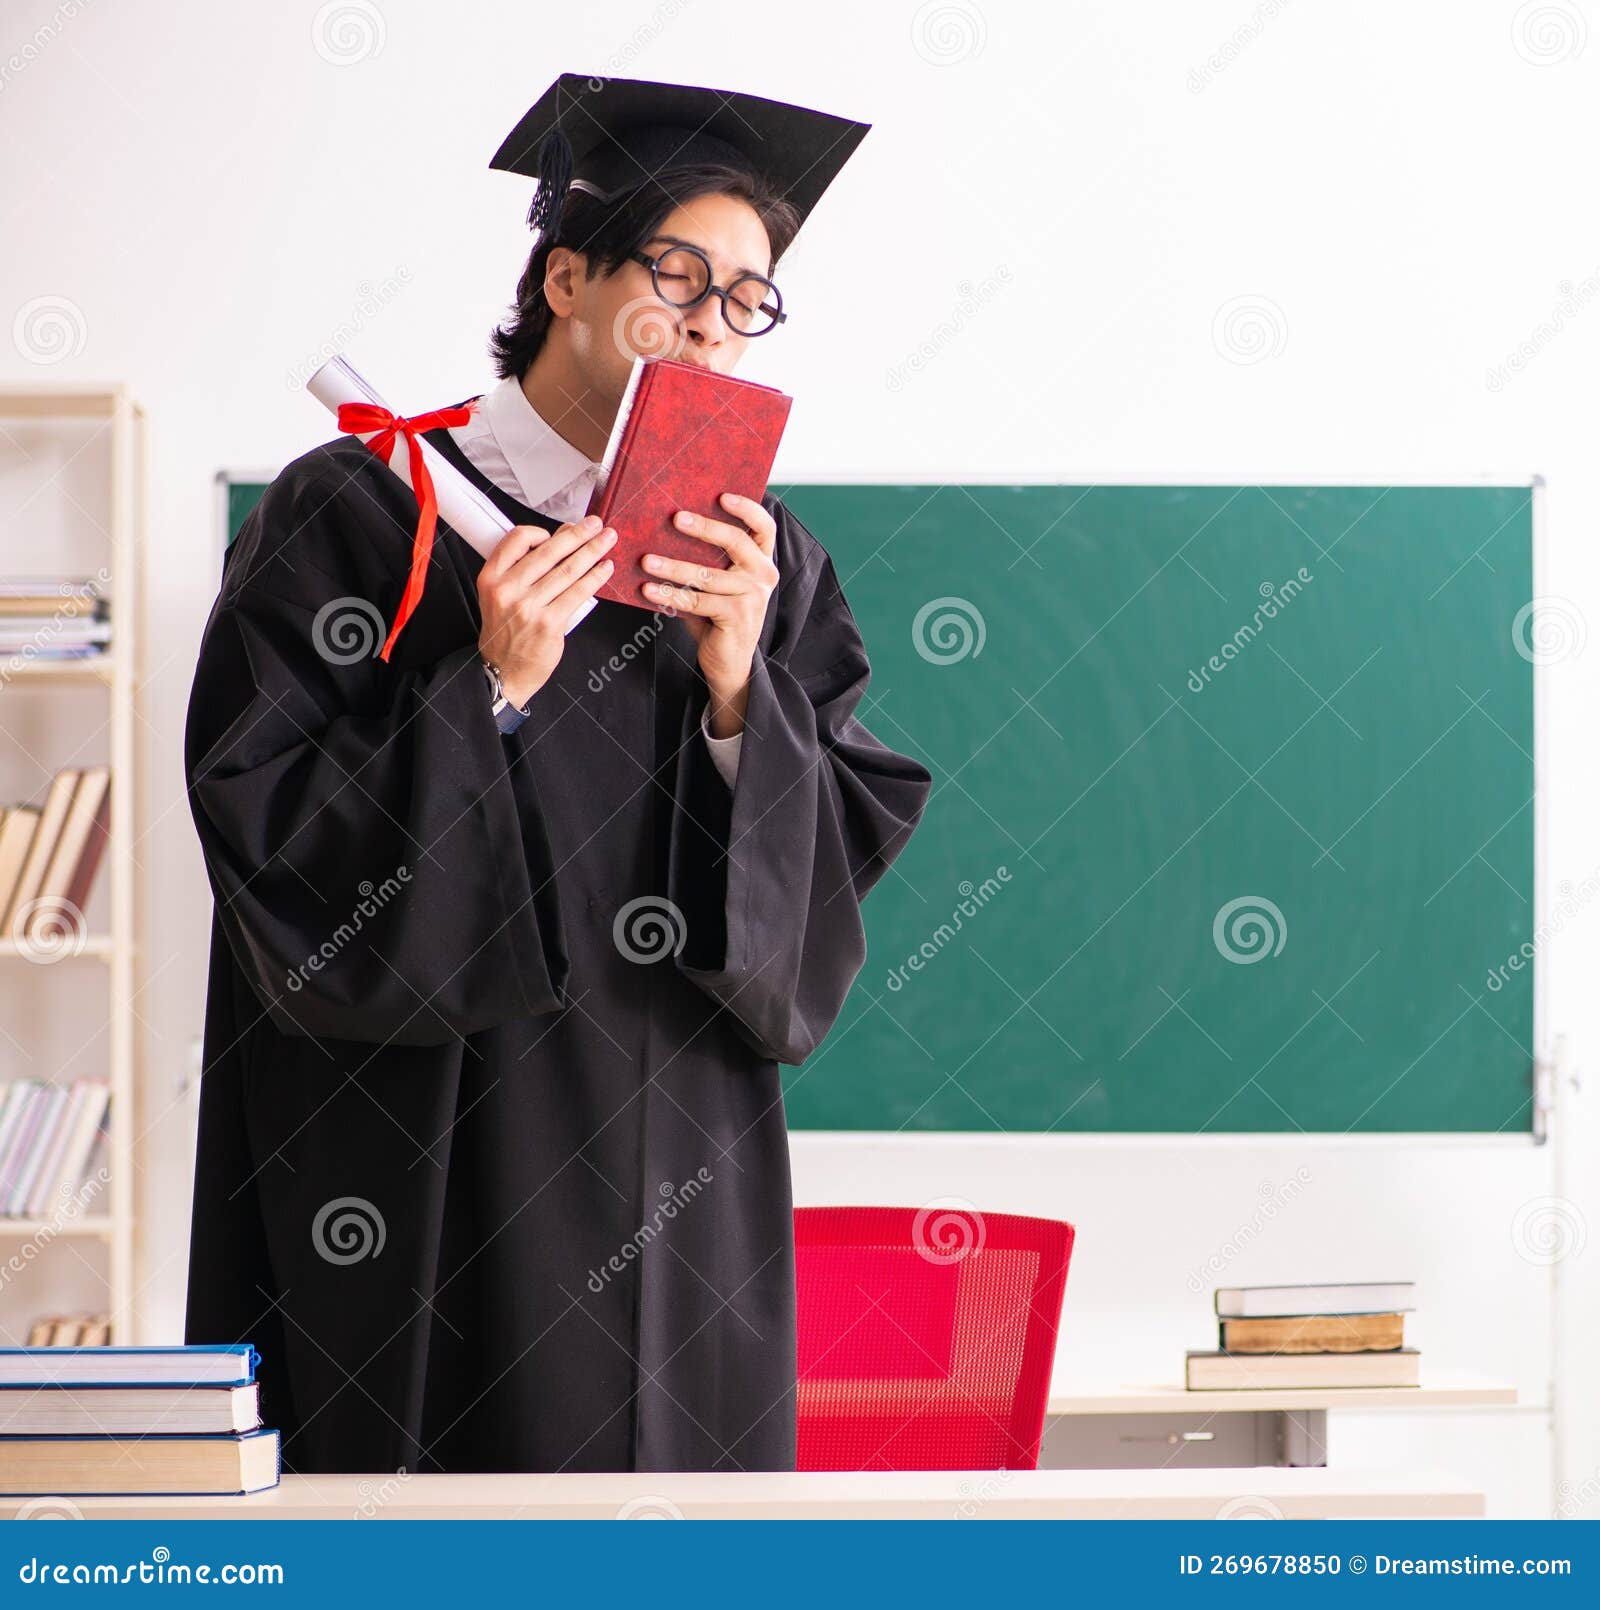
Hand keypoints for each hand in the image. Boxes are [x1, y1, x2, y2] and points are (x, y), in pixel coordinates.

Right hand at [477, 515, 615, 707]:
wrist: (503, 670)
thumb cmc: (506, 631)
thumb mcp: (500, 594)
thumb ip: (524, 568)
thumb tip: (561, 539)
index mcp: (491, 577)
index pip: (516, 539)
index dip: (540, 531)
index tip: (558, 532)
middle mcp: (507, 590)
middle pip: (549, 551)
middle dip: (578, 534)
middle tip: (596, 524)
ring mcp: (529, 607)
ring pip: (568, 570)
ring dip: (593, 551)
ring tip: (608, 540)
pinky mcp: (550, 623)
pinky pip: (578, 592)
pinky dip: (596, 577)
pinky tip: (605, 568)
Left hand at [641, 492, 777, 734]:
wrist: (730, 662)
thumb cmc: (719, 615)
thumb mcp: (719, 583)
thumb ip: (708, 559)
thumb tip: (667, 528)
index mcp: (761, 560)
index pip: (763, 526)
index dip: (746, 508)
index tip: (722, 495)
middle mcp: (763, 575)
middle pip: (736, 542)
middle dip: (704, 528)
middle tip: (675, 518)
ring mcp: (752, 597)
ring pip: (707, 575)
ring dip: (673, 567)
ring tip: (645, 560)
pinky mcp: (736, 617)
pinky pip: (697, 601)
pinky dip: (669, 595)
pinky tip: (648, 589)